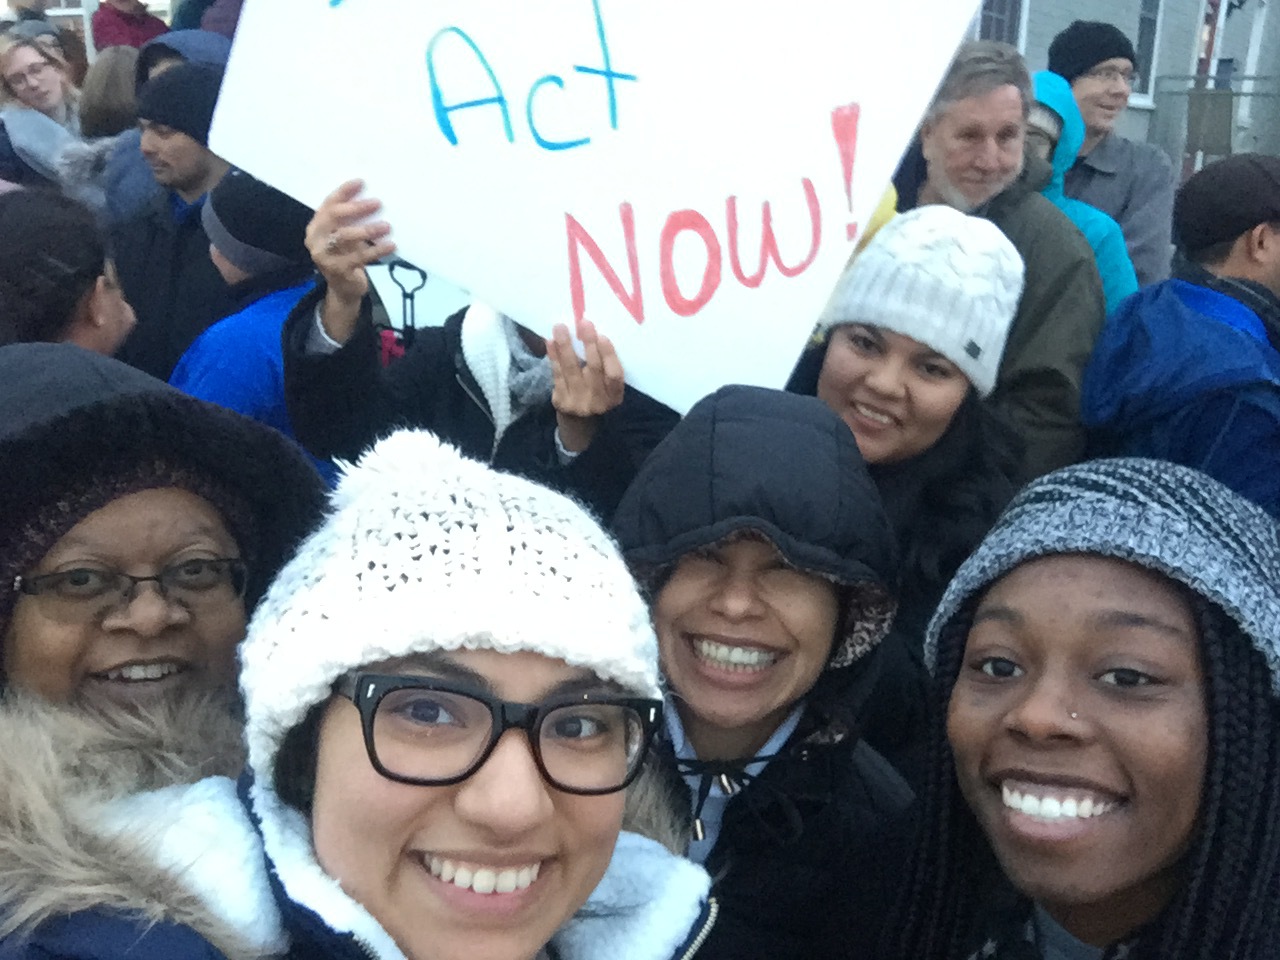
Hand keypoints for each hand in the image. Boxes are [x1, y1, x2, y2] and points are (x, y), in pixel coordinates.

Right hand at [304, 179, 396, 342]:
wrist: (344, 290)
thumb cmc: (347, 257)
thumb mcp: (346, 237)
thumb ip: (351, 221)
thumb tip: (373, 201)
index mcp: (316, 227)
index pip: (328, 204)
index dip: (344, 192)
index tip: (361, 182)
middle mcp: (315, 239)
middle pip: (334, 217)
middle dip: (356, 208)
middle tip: (377, 202)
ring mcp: (324, 256)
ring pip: (345, 237)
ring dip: (368, 229)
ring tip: (387, 226)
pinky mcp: (338, 270)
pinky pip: (359, 257)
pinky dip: (377, 250)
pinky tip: (391, 245)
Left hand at [548, 318, 624, 452]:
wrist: (579, 422)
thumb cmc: (597, 394)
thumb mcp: (608, 387)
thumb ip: (606, 367)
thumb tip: (594, 333)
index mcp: (615, 396)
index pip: (614, 375)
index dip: (608, 355)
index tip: (602, 335)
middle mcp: (598, 401)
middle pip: (593, 369)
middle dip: (588, 344)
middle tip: (583, 323)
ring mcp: (578, 403)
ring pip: (571, 369)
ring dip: (565, 346)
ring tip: (560, 327)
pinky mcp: (561, 401)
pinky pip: (557, 374)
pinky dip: (553, 356)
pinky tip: (550, 342)